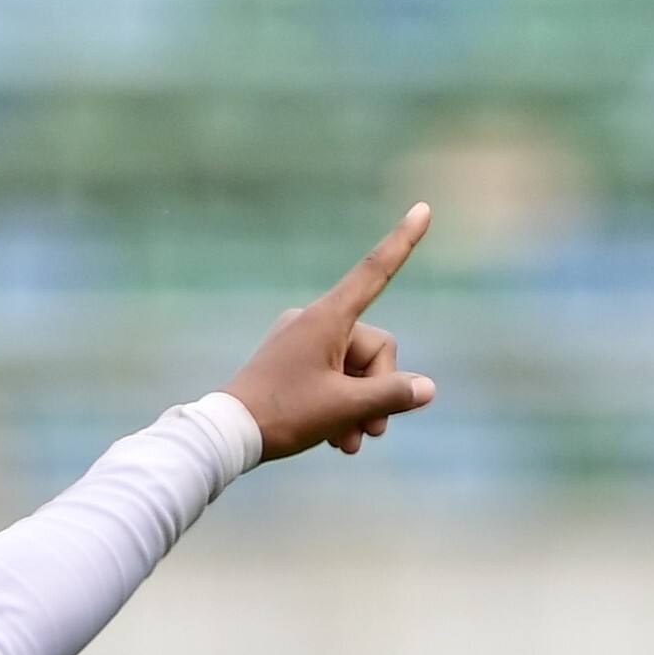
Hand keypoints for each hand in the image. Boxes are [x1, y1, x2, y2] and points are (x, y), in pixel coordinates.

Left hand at [222, 205, 436, 461]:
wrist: (226, 435)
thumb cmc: (282, 415)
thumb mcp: (343, 408)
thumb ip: (390, 396)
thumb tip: (426, 388)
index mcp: (327, 318)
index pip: (375, 272)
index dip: (403, 242)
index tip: (422, 209)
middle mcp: (315, 321)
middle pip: (374, 350)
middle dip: (376, 394)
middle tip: (369, 433)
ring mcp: (302, 341)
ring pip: (355, 371)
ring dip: (359, 409)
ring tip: (349, 445)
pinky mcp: (293, 362)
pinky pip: (333, 378)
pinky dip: (340, 408)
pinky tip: (335, 439)